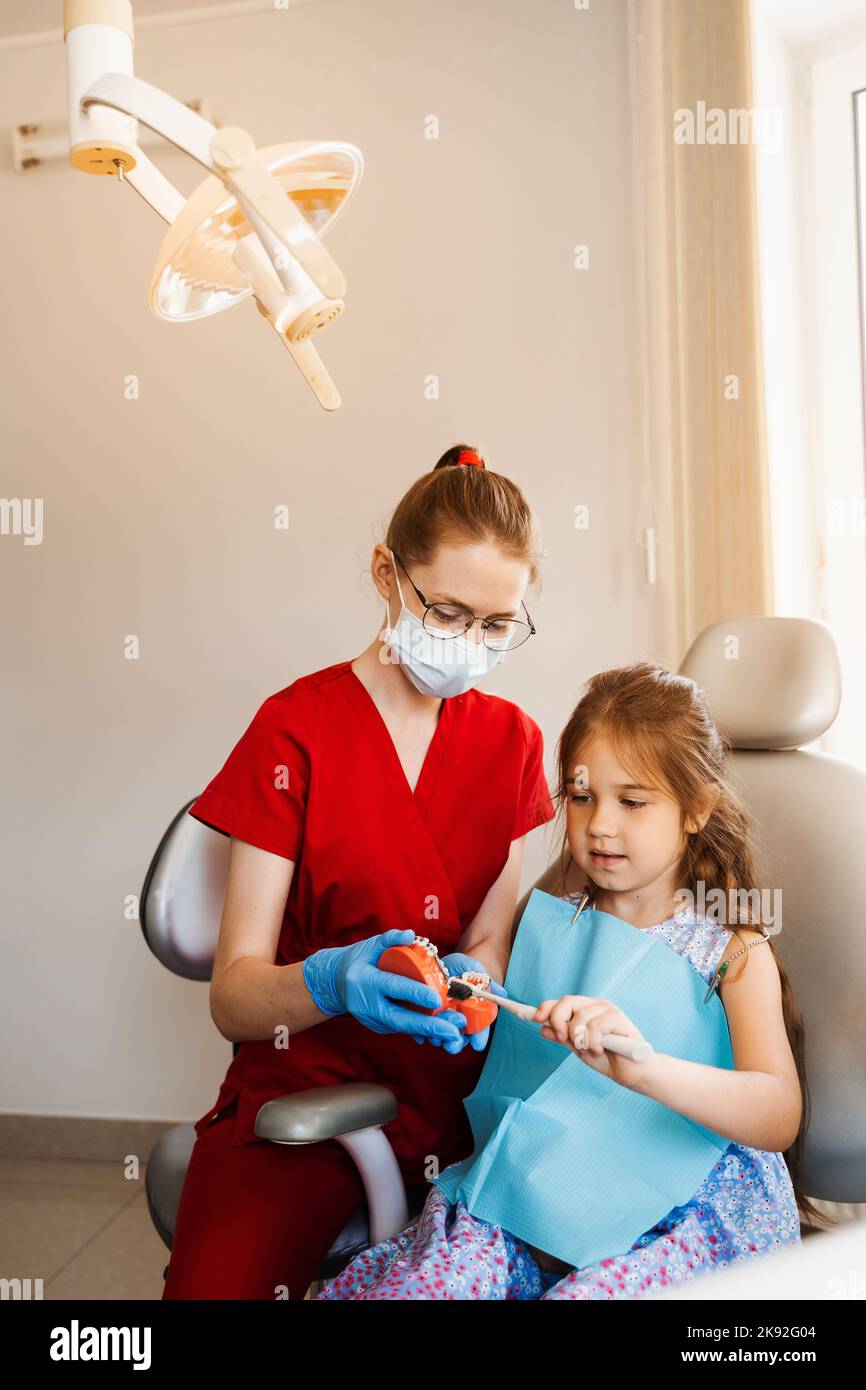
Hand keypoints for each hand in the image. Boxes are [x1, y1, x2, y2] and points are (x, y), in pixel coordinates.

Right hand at [302, 930, 467, 1046]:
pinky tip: (442, 1035)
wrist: (335, 983)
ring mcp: (373, 1019)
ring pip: (404, 1028)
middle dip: (429, 1025)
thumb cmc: (357, 960)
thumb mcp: (370, 945)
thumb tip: (411, 934)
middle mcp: (368, 1005)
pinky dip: (422, 1032)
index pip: (394, 987)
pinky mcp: (379, 1027)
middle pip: (401, 1018)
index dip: (415, 993)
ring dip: (430, 1032)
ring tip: (455, 1034)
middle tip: (454, 1030)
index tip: (437, 999)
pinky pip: (402, 1030)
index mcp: (366, 981)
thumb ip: (390, 938)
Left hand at [421, 952, 507, 1053]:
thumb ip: (485, 979)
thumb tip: (502, 994)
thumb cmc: (456, 966)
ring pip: (439, 1036)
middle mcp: (455, 1019)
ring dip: (438, 1039)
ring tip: (436, 1037)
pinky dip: (419, 1034)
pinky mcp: (420, 1018)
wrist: (433, 961)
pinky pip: (419, 1030)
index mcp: (471, 1012)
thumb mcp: (470, 967)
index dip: (479, 1037)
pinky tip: (418, 1034)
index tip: (478, 1044)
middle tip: (453, 1045)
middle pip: (458, 1038)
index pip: (478, 1029)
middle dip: (455, 1044)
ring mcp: (438, 1020)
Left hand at [533, 994, 647, 1088]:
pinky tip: (601, 1049)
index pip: (562, 1002)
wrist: (632, 1073)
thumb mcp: (579, 1050)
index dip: (547, 1008)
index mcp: (587, 1010)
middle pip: (567, 1003)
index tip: (536, 1018)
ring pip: (580, 1018)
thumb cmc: (609, 1059)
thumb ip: (563, 1038)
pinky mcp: (619, 1018)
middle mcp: (597, 1005)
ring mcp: (608, 1010)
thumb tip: (542, 1029)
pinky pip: (594, 1027)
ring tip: (592, 1049)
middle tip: (566, 1040)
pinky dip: (593, 1042)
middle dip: (560, 1022)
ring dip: (581, 1040)